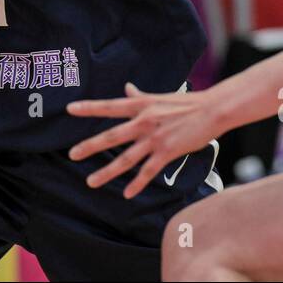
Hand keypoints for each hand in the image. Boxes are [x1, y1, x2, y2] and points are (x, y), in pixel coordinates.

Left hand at [67, 84, 227, 198]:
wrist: (212, 110)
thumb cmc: (187, 103)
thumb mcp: (159, 97)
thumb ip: (140, 96)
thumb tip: (127, 88)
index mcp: (141, 106)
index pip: (110, 106)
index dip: (89, 108)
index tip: (70, 109)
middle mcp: (144, 121)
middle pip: (112, 136)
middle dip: (90, 146)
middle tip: (72, 154)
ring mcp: (155, 138)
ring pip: (126, 158)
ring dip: (107, 171)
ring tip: (91, 182)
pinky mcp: (168, 152)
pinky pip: (148, 171)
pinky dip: (137, 183)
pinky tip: (127, 193)